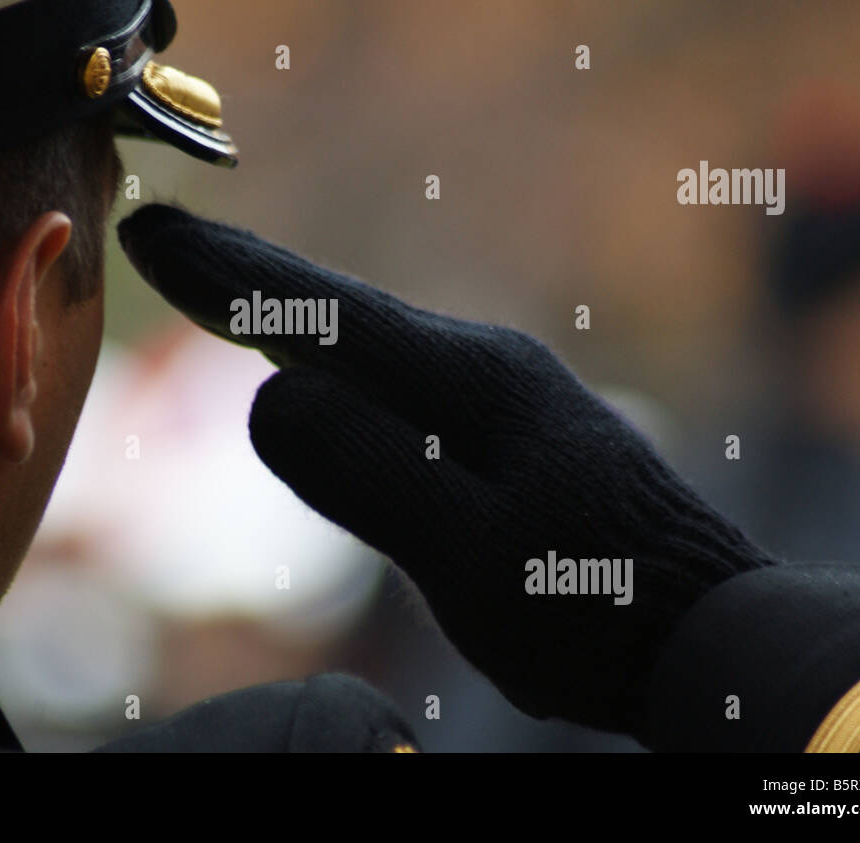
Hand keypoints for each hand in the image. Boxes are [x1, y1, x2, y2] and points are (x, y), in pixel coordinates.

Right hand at [118, 203, 775, 739]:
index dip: (229, 274)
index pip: (322, 315)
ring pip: (367, 338)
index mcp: (468, 383)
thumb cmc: (595, 608)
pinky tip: (323, 366)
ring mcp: (499, 394)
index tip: (152, 229)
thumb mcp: (473, 555)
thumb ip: (372, 473)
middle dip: (244, 274)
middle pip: (338, 308)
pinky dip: (335, 355)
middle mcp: (481, 366)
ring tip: (221, 286)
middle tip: (163, 233)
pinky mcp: (506, 430)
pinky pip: (394, 376)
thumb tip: (271, 395)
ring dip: (286, 308)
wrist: (707, 630)